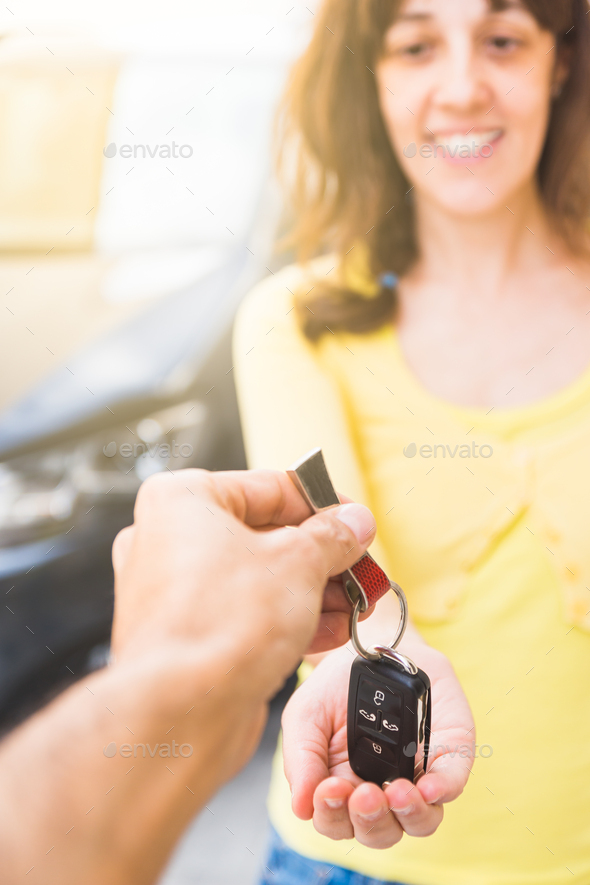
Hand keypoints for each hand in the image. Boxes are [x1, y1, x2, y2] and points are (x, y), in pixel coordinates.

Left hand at [111, 468, 375, 698]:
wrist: (182, 712)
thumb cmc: (221, 624)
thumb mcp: (299, 562)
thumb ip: (333, 536)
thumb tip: (353, 523)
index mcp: (181, 500)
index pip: (267, 487)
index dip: (321, 503)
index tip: (354, 518)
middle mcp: (167, 540)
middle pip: (264, 535)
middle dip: (322, 555)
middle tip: (361, 565)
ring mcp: (172, 591)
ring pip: (257, 578)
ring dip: (313, 590)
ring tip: (357, 602)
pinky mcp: (185, 635)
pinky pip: (244, 613)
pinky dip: (287, 617)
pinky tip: (333, 630)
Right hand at [282, 640, 474, 848]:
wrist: (370, 644)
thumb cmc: (336, 686)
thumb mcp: (306, 714)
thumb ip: (301, 759)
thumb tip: (301, 807)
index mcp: (343, 787)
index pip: (337, 822)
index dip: (332, 815)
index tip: (329, 788)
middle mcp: (382, 789)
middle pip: (379, 831)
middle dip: (369, 819)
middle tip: (363, 792)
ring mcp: (419, 775)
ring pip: (420, 821)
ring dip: (407, 815)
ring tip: (396, 793)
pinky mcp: (449, 754)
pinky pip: (451, 783)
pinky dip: (442, 790)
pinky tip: (427, 787)